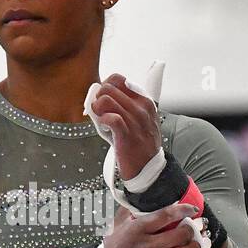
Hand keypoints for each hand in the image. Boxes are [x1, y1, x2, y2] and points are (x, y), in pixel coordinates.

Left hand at [86, 62, 164, 180]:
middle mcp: (141, 108)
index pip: (118, 79)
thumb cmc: (140, 143)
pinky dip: (102, 121)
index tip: (104, 98)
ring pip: (106, 100)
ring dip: (98, 109)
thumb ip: (123, 105)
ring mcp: (135, 120)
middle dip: (98, 98)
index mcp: (144, 101)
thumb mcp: (138, 119)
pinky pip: (110, 117)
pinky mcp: (127, 134)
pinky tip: (105, 128)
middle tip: (100, 111)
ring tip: (102, 119)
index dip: (105, 87)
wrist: (148, 168)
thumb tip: (100, 96)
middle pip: (108, 87)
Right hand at [101, 201, 203, 247]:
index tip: (192, 209)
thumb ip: (131, 211)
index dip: (183, 210)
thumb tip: (143, 197)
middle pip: (179, 234)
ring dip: (194, 247)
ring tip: (196, 244)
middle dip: (192, 229)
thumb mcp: (118, 225)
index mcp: (138, 229)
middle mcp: (147, 245)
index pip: (166, 215)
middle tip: (194, 228)